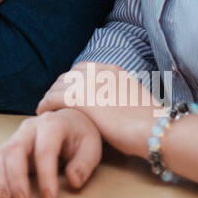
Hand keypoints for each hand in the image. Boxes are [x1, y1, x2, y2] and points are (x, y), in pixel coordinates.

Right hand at [0, 109, 102, 197]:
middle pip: (16, 149)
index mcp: (52, 124)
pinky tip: (1, 192)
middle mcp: (30, 127)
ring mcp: (18, 135)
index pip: (45, 150)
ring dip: (0, 177)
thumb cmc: (79, 135)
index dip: (46, 176)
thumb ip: (83, 164)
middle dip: (17, 177)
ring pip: (2, 153)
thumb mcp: (91, 147)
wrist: (69, 121)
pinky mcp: (10, 146)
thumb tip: (73, 181)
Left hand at [37, 63, 160, 157]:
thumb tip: (115, 103)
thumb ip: (119, 95)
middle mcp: (99, 72)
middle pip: (69, 76)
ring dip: (51, 96)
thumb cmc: (150, 123)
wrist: (155, 129)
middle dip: (60, 87)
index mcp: (113, 70)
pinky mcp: (80, 99)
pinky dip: (45, 105)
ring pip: (58, 86)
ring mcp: (89, 84)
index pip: (83, 69)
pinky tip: (42, 112)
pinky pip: (53, 98)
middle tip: (54, 101)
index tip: (69, 92)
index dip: (73, 82)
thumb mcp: (135, 99)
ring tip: (47, 108)